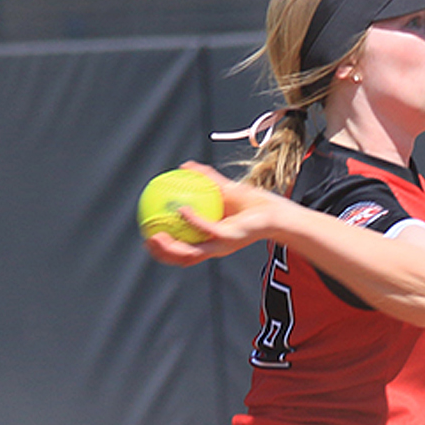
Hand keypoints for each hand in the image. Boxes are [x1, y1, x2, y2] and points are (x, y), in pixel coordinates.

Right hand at [142, 161, 286, 266]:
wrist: (277, 212)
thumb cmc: (252, 204)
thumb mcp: (226, 189)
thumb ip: (206, 178)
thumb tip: (186, 166)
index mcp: (209, 240)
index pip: (182, 250)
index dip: (163, 248)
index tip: (147, 235)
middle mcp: (214, 246)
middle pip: (182, 258)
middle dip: (162, 253)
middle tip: (147, 239)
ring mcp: (222, 244)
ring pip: (191, 252)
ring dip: (172, 247)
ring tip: (157, 233)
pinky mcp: (230, 237)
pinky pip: (207, 229)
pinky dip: (193, 220)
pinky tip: (182, 208)